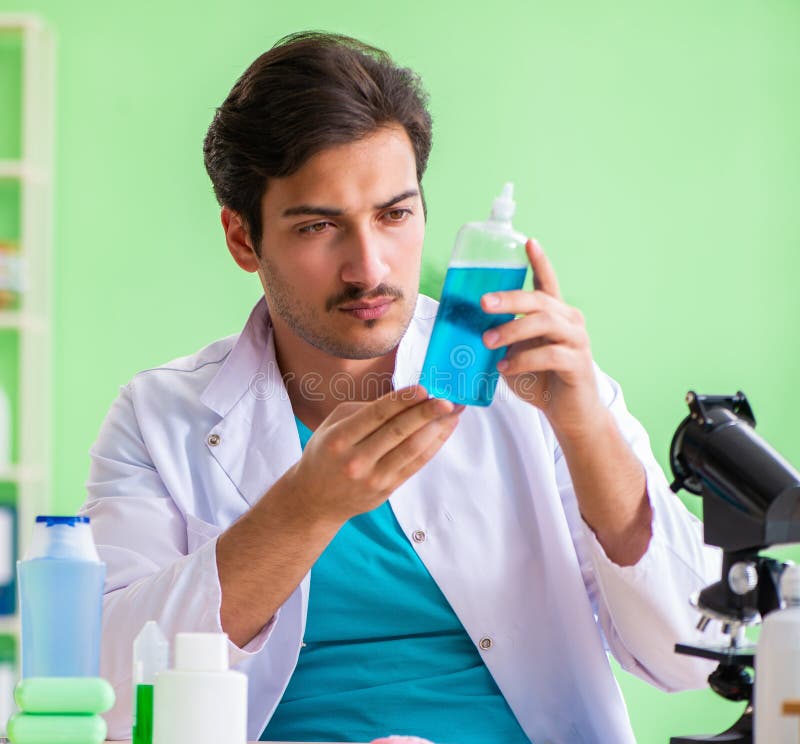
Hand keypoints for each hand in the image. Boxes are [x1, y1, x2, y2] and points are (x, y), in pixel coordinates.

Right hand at [285, 385, 462, 525]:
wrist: (314, 500)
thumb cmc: (325, 454)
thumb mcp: (333, 426)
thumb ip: (364, 411)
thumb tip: (404, 399)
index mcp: (340, 439)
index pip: (376, 415)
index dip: (402, 400)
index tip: (424, 389)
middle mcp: (356, 460)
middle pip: (398, 432)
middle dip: (426, 414)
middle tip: (448, 401)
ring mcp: (373, 478)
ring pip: (411, 450)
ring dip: (436, 430)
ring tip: (452, 414)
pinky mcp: (387, 490)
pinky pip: (415, 465)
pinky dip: (432, 446)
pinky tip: (442, 432)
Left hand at [481, 239, 603, 438]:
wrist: (569, 413)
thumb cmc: (540, 380)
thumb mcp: (516, 354)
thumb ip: (503, 338)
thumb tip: (468, 329)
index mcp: (555, 314)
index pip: (548, 281)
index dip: (539, 260)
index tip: (528, 241)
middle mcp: (569, 321)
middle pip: (540, 299)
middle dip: (510, 298)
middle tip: (483, 302)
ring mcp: (577, 340)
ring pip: (545, 323)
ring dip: (513, 330)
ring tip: (488, 341)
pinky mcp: (578, 363)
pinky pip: (550, 354)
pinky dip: (524, 359)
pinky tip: (505, 367)